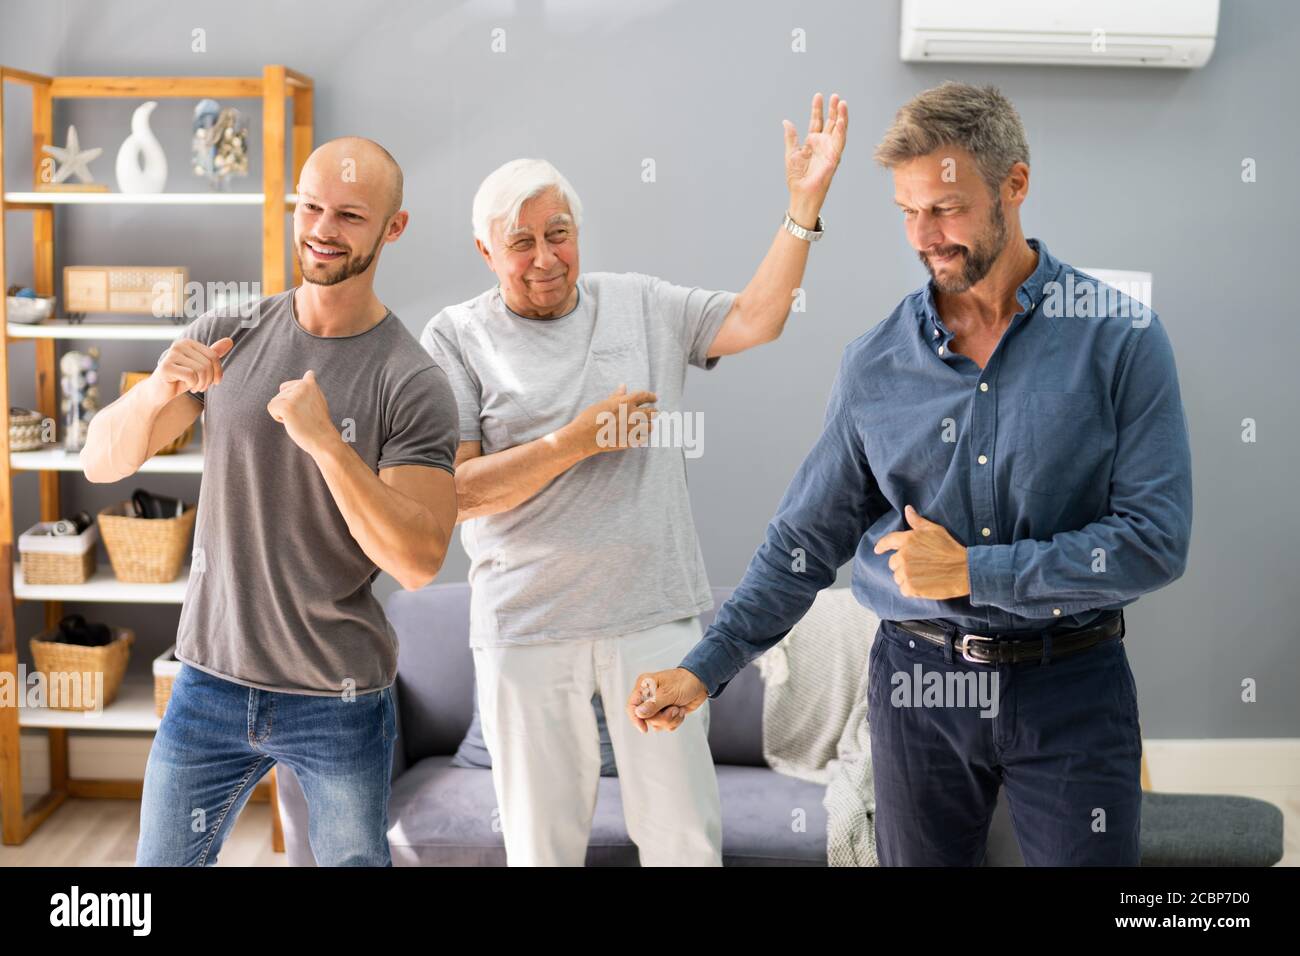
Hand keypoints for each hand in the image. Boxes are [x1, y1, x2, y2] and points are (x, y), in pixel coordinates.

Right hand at [150, 336, 233, 401]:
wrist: (160, 393)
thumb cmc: (181, 380)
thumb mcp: (201, 367)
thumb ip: (213, 354)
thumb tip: (230, 341)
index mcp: (188, 343)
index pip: (214, 356)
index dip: (217, 372)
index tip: (213, 381)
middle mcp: (179, 345)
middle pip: (208, 363)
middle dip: (208, 380)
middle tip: (201, 386)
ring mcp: (171, 354)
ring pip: (201, 370)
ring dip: (201, 384)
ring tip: (194, 387)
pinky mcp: (166, 366)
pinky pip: (191, 376)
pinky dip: (192, 385)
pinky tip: (185, 386)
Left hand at [266, 369, 337, 456]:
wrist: (323, 439)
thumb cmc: (319, 423)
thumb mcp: (317, 399)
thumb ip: (310, 387)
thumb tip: (309, 373)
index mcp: (310, 383)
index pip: (287, 385)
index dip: (292, 399)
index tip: (305, 409)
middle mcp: (302, 386)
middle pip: (280, 394)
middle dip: (288, 407)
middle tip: (304, 416)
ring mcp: (295, 396)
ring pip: (275, 402)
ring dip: (284, 413)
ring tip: (300, 420)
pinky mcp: (286, 406)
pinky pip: (272, 409)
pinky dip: (279, 418)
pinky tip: (293, 422)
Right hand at [565, 384, 657, 457]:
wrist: (584, 436)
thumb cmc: (591, 417)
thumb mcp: (604, 403)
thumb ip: (617, 396)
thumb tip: (623, 386)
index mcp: (626, 402)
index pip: (644, 396)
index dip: (651, 396)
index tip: (655, 397)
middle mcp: (632, 415)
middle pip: (651, 412)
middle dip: (654, 411)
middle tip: (655, 411)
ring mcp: (632, 429)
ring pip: (650, 426)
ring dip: (650, 424)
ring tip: (650, 425)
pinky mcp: (629, 441)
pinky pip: (642, 438)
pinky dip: (643, 436)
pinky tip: (641, 436)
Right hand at [626, 667, 707, 732]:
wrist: (701, 683)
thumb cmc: (684, 682)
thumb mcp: (668, 692)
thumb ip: (653, 704)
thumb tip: (638, 713)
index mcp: (644, 686)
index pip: (632, 706)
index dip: (635, 719)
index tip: (644, 729)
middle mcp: (648, 697)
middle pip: (646, 718)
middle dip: (662, 718)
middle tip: (673, 709)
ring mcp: (657, 706)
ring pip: (656, 724)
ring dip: (670, 720)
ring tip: (678, 709)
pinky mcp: (666, 713)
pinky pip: (666, 726)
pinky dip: (675, 722)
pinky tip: (680, 711)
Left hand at [784, 92, 848, 224]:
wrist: (801, 194)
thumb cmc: (796, 178)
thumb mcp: (791, 153)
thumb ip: (791, 137)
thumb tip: (786, 121)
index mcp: (812, 142)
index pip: (817, 121)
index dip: (817, 109)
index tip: (818, 96)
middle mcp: (823, 144)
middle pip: (830, 122)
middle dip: (833, 109)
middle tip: (835, 96)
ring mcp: (830, 150)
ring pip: (839, 130)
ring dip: (841, 117)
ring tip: (842, 103)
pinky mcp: (834, 158)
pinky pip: (840, 143)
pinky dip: (841, 132)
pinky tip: (841, 121)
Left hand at [873, 505, 971, 599]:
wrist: (964, 569)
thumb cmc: (950, 549)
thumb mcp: (935, 530)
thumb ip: (917, 521)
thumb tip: (907, 509)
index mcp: (908, 539)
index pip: (888, 541)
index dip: (881, 546)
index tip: (877, 550)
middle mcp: (903, 555)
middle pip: (893, 563)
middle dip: (903, 565)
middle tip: (920, 566)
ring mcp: (906, 572)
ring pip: (898, 577)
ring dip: (907, 578)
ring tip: (924, 576)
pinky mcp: (911, 587)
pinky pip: (904, 590)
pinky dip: (912, 590)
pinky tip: (924, 585)